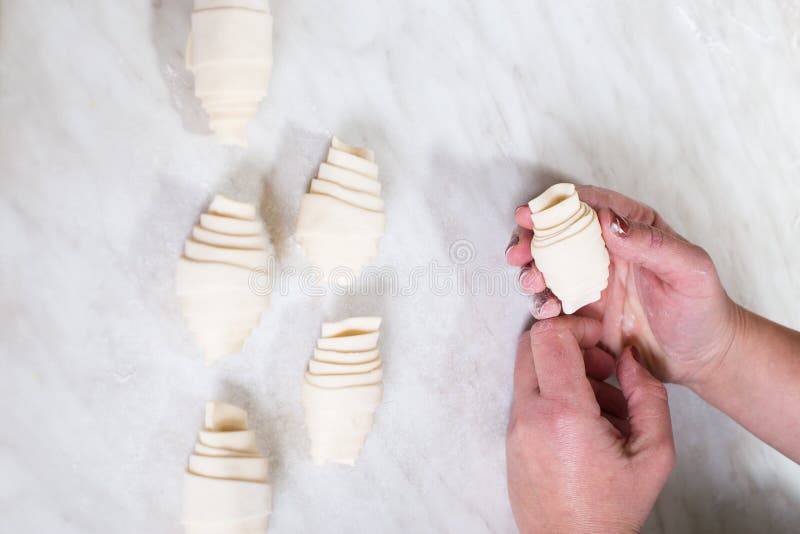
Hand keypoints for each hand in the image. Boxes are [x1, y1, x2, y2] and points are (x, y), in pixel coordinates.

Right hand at [506, 185, 739, 384]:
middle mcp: (606, 249)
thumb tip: (607, 219)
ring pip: (548, 265)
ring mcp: (591, 280)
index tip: (530, 215)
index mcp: (632, 227)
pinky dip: (542, 302)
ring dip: (532, 270)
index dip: (554, 206)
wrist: (700, 359)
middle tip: (518, 251)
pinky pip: (553, 301)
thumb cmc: (703, 309)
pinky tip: (546, 310)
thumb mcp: (689, 271)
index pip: (588, 205)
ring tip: (532, 282)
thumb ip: (651, 244)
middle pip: (557, 232)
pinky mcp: (582, 311)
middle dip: (531, 237)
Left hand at [507, 316, 674, 533]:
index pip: (550, 336)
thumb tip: (631, 357)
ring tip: (605, 405)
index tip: (602, 340)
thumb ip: (648, 396)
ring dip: (565, 371)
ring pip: (530, 370)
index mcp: (564, 413)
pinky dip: (554, 394)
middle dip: (570, 344)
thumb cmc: (611, 509)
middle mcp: (530, 415)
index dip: (578, 326)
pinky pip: (529, 396)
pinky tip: (587, 423)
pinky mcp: (511, 438)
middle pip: (532, 344)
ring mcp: (515, 426)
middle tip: (604, 368)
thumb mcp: (653, 454)